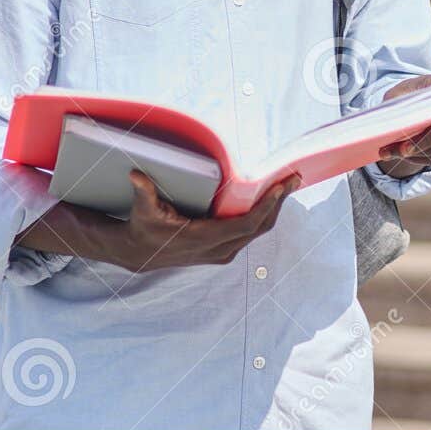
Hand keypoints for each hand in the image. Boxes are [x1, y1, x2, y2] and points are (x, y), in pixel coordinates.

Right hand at [120, 169, 297, 271]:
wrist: (141, 254)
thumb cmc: (144, 228)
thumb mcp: (143, 210)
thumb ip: (143, 192)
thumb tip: (136, 175)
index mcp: (205, 239)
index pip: (246, 224)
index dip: (267, 205)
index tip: (281, 187)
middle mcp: (219, 249)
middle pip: (260, 226)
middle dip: (279, 201)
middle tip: (294, 178)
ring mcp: (224, 252)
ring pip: (259, 230)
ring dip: (275, 207)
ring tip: (288, 184)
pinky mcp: (224, 250)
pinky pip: (251, 232)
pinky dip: (265, 214)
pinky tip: (272, 199)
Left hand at [376, 72, 430, 177]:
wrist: (417, 100)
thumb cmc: (407, 93)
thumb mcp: (397, 92)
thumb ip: (395, 102)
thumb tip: (392, 124)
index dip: (429, 126)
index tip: (407, 138)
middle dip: (420, 145)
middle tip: (398, 152)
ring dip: (414, 155)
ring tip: (389, 153)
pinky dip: (418, 159)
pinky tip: (401, 156)